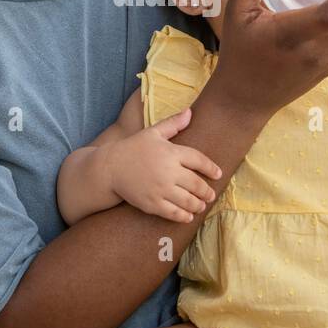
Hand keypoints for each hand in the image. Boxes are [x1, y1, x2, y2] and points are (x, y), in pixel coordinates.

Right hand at [101, 108, 222, 222]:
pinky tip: (188, 216)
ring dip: (198, 205)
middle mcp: (168, 171)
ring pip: (188, 201)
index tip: (218, 174)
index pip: (199, 160)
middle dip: (206, 191)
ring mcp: (160, 189)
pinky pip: (173, 213)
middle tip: (211, 195)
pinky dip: (184, 216)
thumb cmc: (133, 148)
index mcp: (171, 152)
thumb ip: (173, 123)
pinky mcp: (152, 203)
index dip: (211, 168)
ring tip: (201, 206)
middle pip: (197, 184)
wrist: (109, 168)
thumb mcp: (152, 132)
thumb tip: (190, 111)